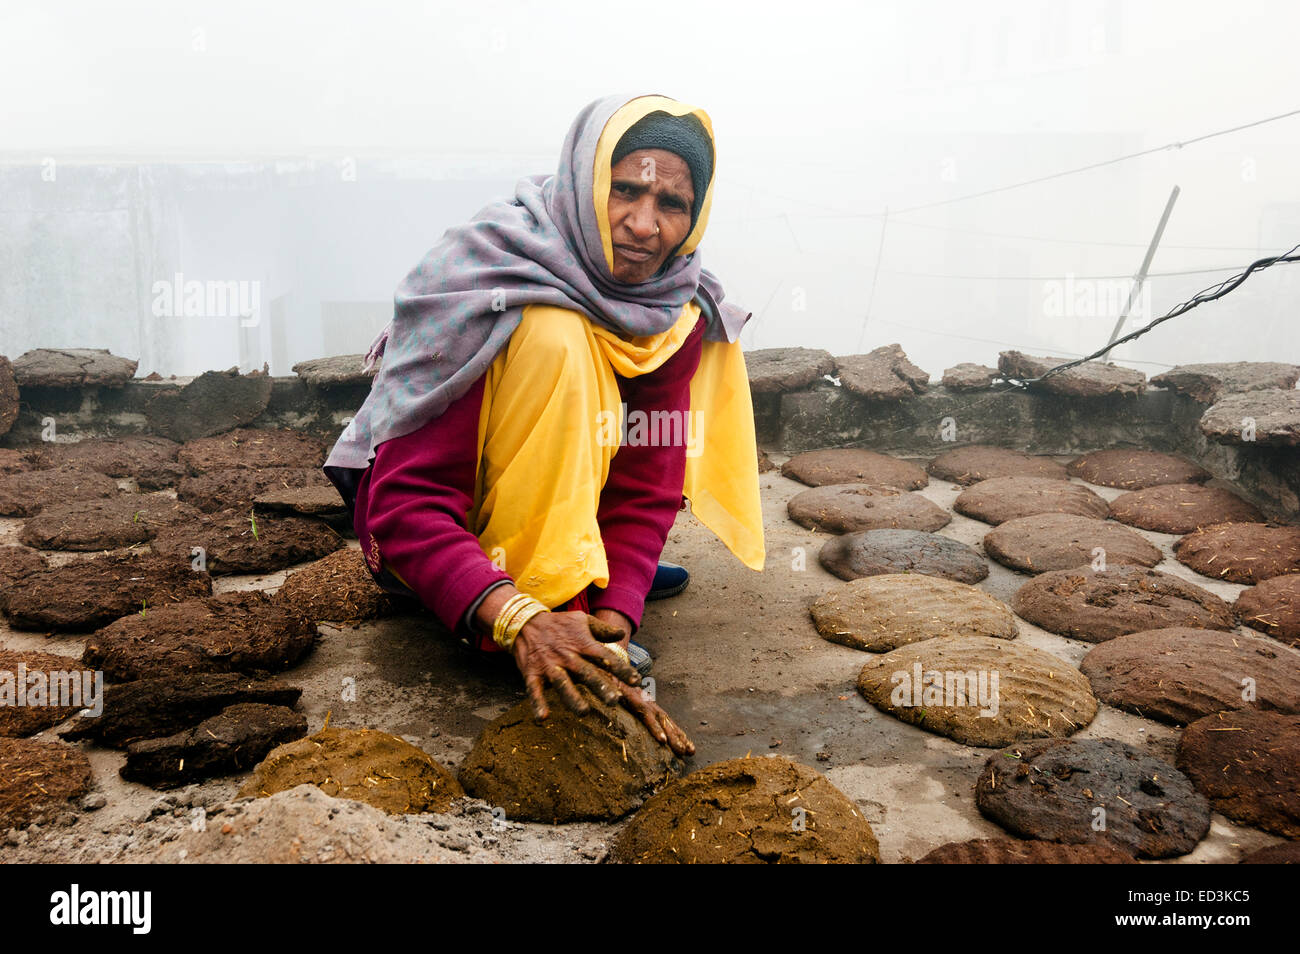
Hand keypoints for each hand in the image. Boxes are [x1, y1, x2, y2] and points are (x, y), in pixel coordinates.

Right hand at [514, 611, 694, 756]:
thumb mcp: (582, 620)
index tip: (636, 680)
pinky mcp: (532, 673)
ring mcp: (550, 666)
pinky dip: (537, 704)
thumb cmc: (558, 624)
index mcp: (583, 644)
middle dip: (600, 687)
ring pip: (562, 684)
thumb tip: (622, 633)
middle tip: (614, 701)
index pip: (605, 657)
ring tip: (584, 712)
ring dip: (573, 698)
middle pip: (586, 673)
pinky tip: (542, 718)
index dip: (621, 669)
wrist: (524, 622)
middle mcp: (568, 656)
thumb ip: (602, 629)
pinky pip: (534, 691)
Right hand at [609, 676, 694, 756]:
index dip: (677, 733)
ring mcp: (640, 699)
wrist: (600, 662)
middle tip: (691, 752)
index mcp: (644, 703)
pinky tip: (662, 740)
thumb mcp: (619, 697)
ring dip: (672, 735)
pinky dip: (655, 727)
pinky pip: (645, 715)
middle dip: (679, 737)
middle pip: (666, 721)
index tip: (689, 748)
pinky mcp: (631, 698)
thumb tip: (629, 722)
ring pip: (660, 720)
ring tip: (681, 749)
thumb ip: (626, 706)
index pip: (664, 720)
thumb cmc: (608, 681)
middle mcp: (645, 701)